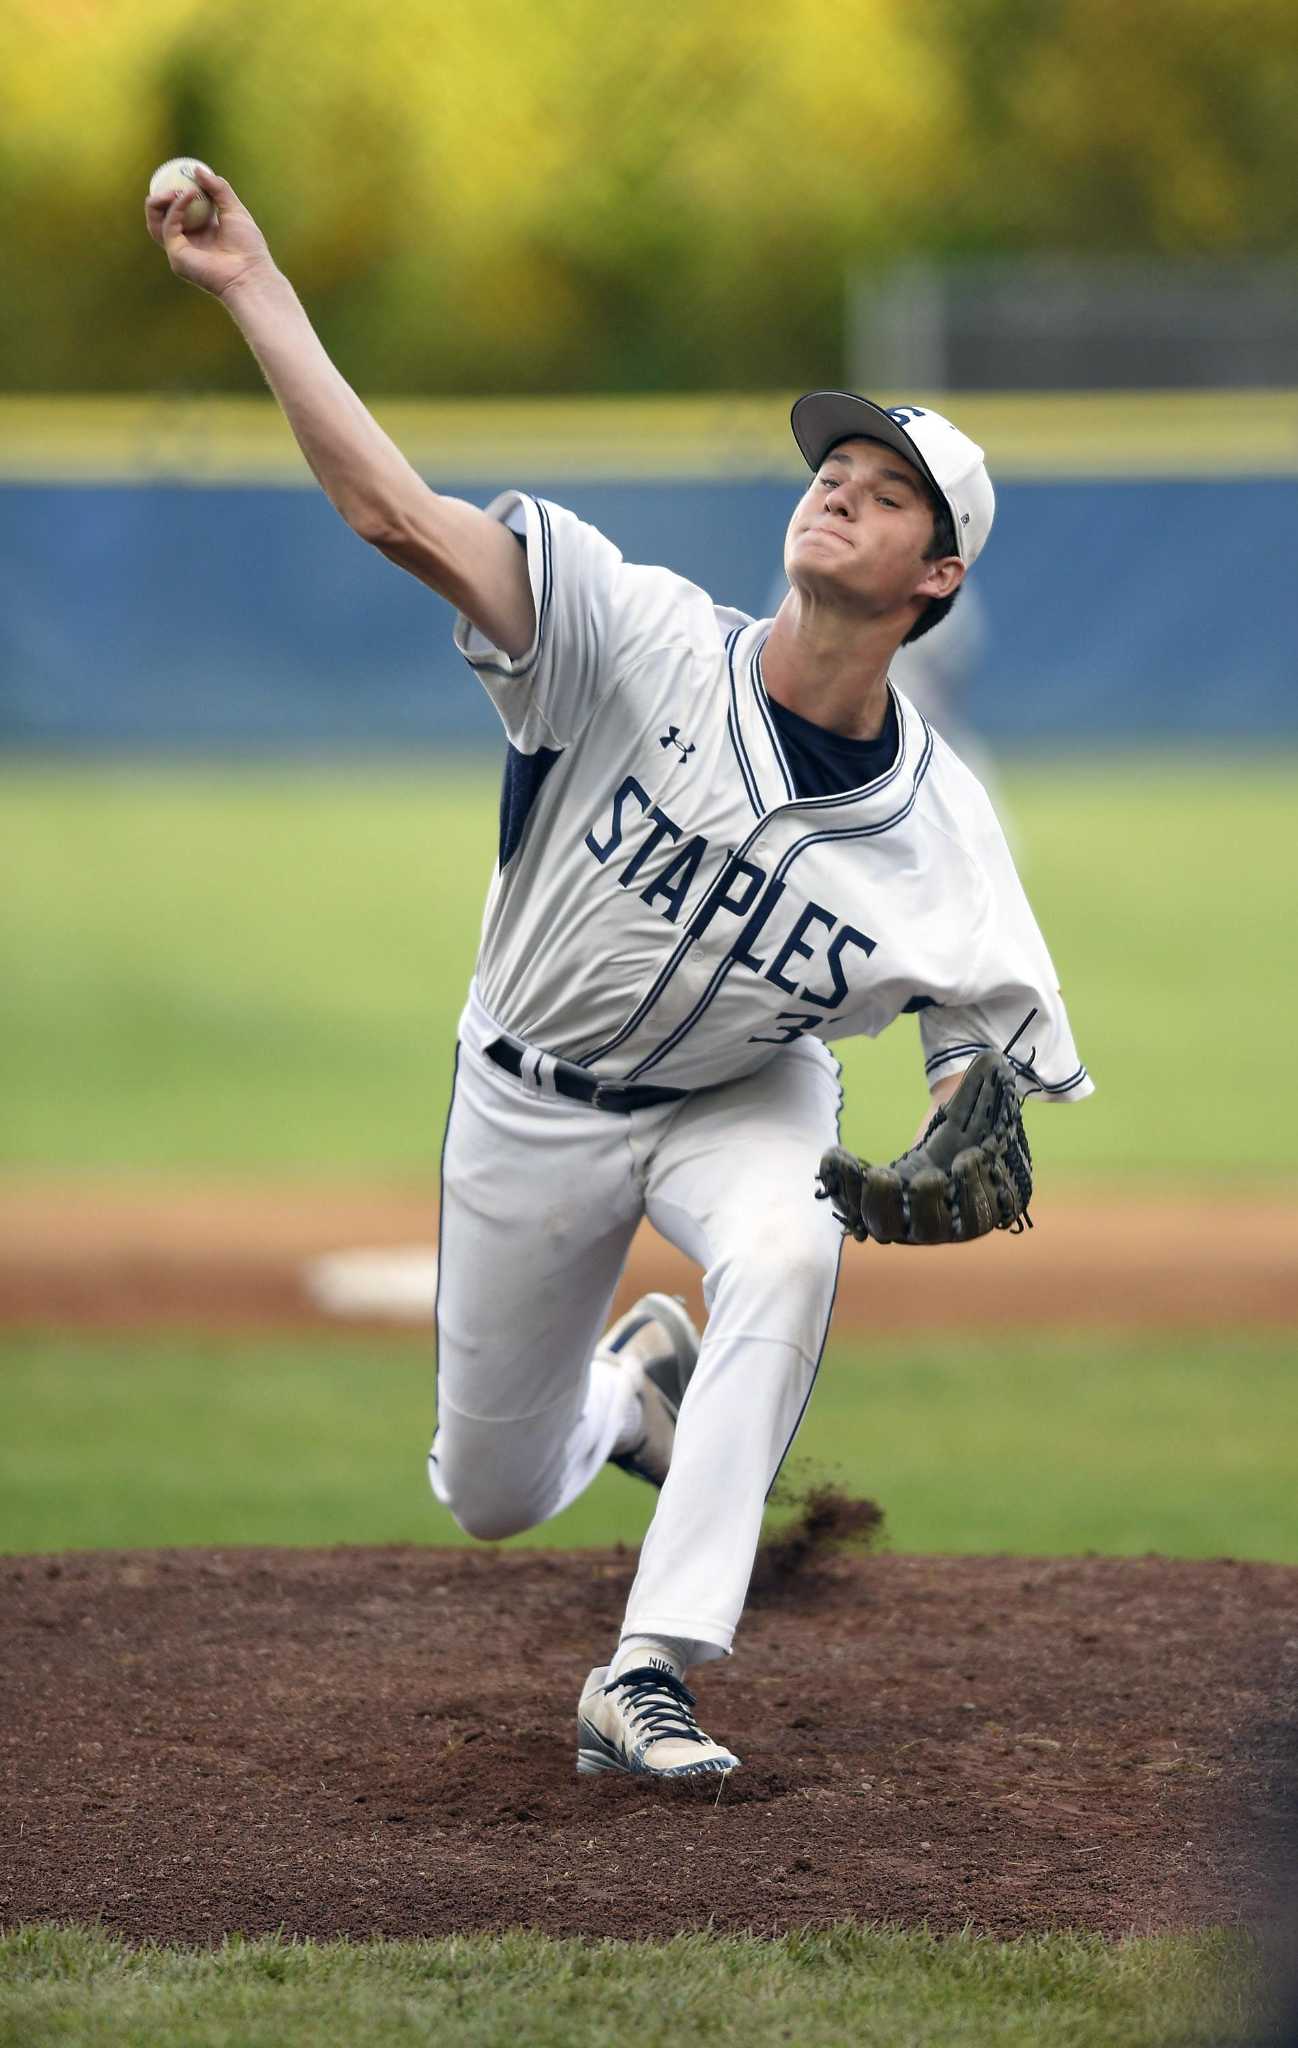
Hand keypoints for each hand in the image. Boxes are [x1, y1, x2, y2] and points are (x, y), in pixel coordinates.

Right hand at [144, 163, 274, 302]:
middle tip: (172, 179)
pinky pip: (168, 227)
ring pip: (156, 223)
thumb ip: (218, 189)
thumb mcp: (235, 210)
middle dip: (160, 196)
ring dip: (160, 201)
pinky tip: (188, 194)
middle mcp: (187, 243)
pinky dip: (176, 208)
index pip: (178, 210)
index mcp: (200, 233)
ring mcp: (179, 251)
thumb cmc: (249, 248)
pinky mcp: (177, 257)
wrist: (251, 274)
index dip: (175, 191)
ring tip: (175, 188)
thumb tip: (197, 168)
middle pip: (160, 217)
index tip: (180, 172)